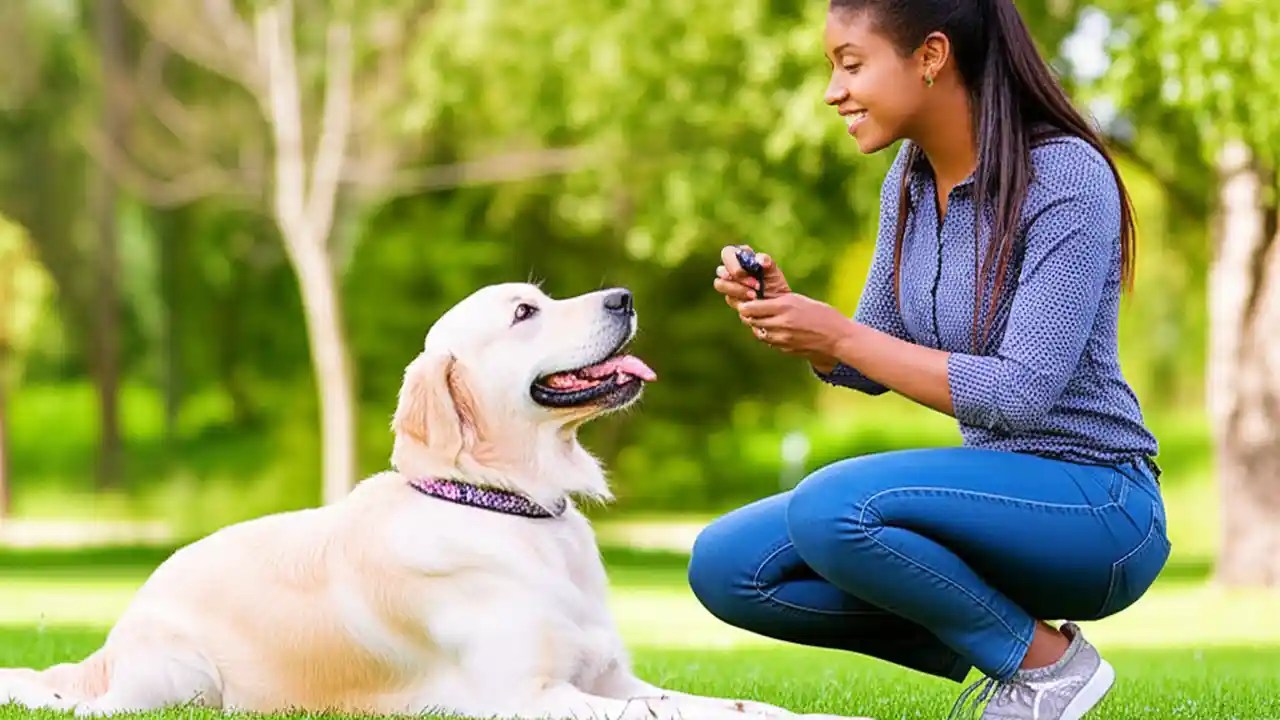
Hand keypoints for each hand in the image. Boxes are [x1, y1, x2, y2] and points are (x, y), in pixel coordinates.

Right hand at [712, 245, 791, 310]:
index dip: (732, 263)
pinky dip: (741, 300)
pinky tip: (754, 301)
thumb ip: (767, 261)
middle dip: (737, 279)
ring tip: (755, 295)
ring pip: (720, 284)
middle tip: (754, 285)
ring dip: (737, 290)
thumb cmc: (773, 282)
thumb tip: (759, 260)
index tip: (742, 273)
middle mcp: (730, 269)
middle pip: (720, 271)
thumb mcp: (773, 270)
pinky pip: (729, 298)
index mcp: (739, 257)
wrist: (776, 302)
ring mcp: (729, 284)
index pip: (727, 253)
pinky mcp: (731, 298)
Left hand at [738, 293, 853, 359]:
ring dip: (759, 327)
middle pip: (751, 321)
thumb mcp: (801, 301)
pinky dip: (770, 336)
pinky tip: (778, 331)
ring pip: (759, 333)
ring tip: (766, 320)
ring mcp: (782, 338)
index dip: (746, 305)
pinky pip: (770, 342)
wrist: (838, 338)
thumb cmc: (823, 314)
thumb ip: (780, 302)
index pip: (751, 308)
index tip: (747, 303)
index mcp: (784, 306)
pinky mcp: (785, 349)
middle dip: (750, 316)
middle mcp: (780, 323)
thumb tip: (761, 301)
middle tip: (752, 311)